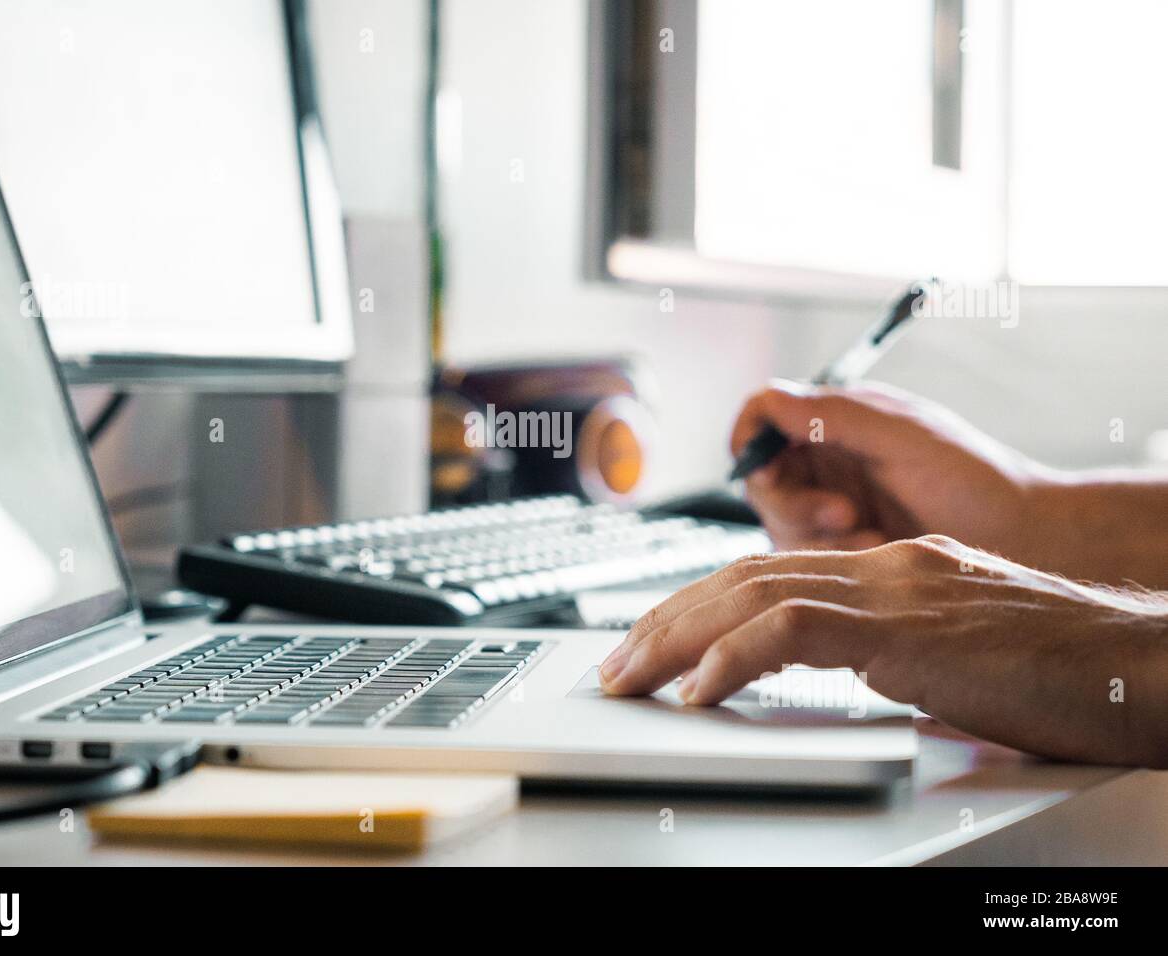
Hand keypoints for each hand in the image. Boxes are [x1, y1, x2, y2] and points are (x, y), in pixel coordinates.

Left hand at [598, 535, 1167, 766]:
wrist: (1143, 660)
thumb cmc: (1063, 669)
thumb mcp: (953, 656)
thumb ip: (891, 654)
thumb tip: (839, 678)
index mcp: (891, 570)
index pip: (770, 573)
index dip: (700, 605)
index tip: (656, 642)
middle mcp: (882, 566)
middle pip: (742, 576)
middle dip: (666, 619)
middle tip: (615, 662)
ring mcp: (893, 588)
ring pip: (750, 595)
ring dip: (676, 638)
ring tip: (628, 677)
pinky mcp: (907, 625)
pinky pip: (793, 631)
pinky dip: (733, 657)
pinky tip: (698, 690)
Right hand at [731, 380, 1042, 560]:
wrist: (1026, 540)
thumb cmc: (976, 480)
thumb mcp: (901, 436)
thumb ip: (831, 415)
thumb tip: (768, 401)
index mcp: (837, 421)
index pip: (764, 416)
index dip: (751, 440)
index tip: (765, 468)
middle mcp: (828, 460)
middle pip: (763, 476)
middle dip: (795, 502)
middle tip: (843, 515)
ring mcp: (831, 506)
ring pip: (779, 523)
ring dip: (817, 536)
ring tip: (871, 539)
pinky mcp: (841, 551)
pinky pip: (804, 559)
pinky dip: (834, 559)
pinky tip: (877, 555)